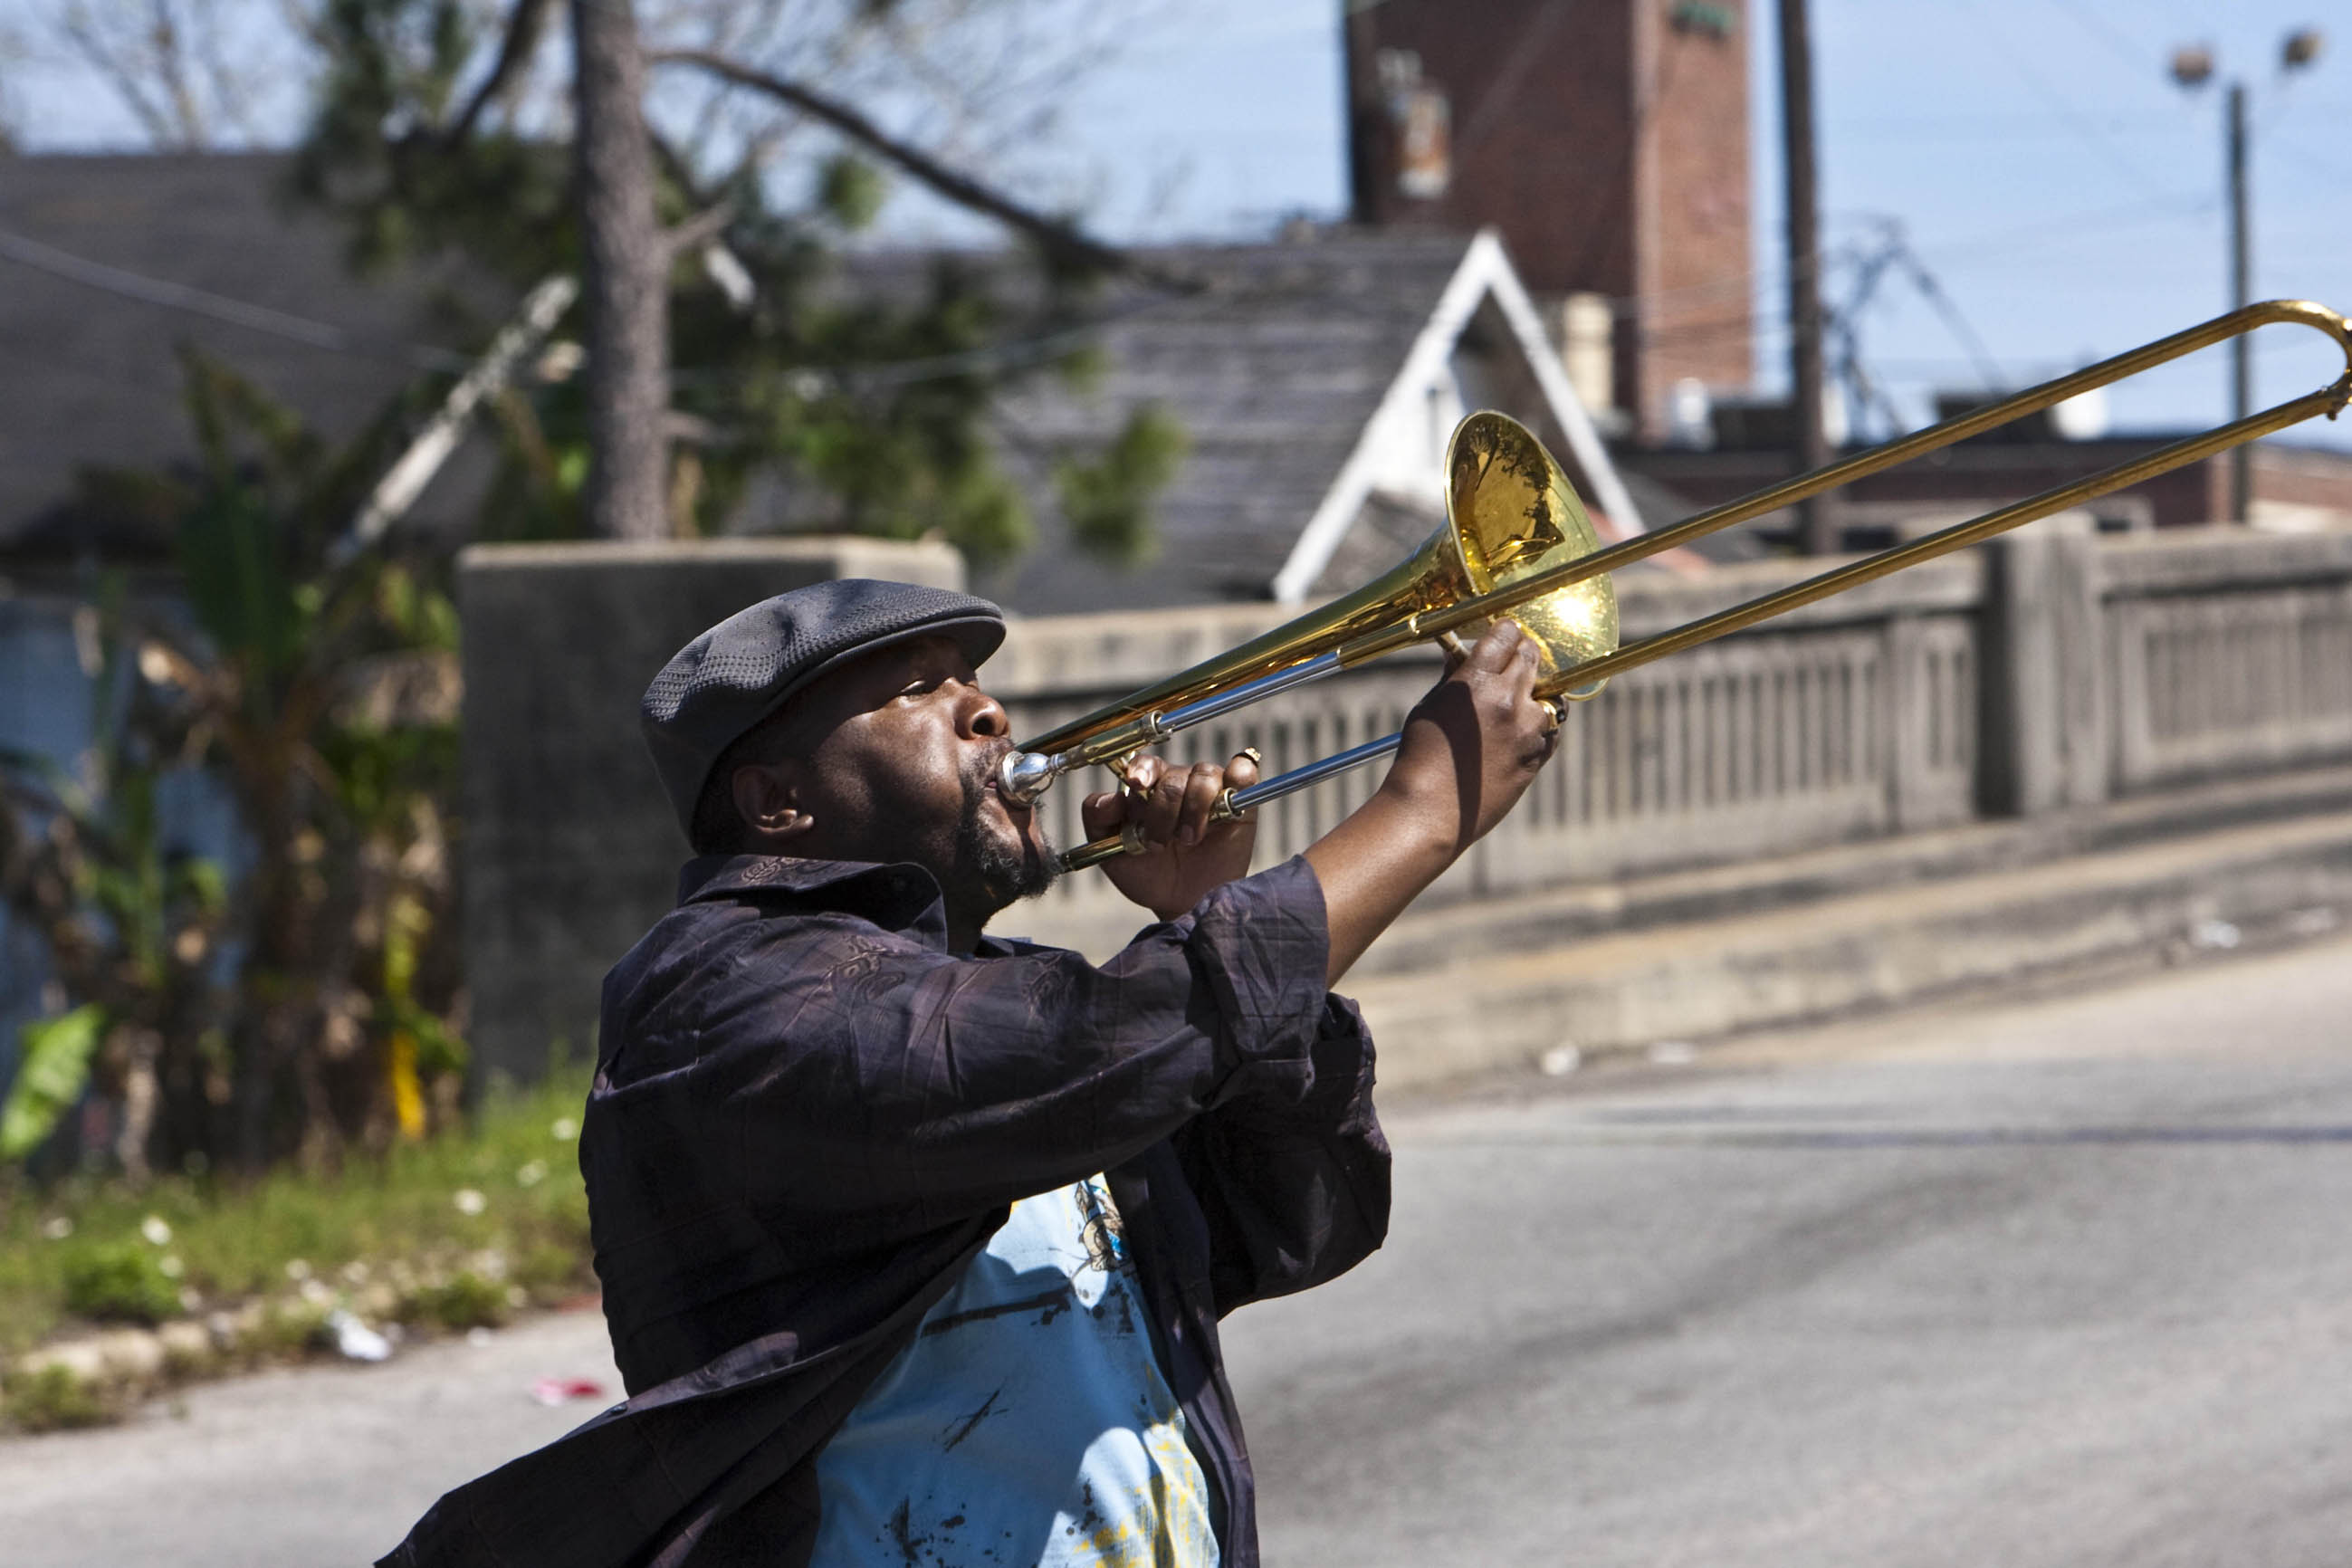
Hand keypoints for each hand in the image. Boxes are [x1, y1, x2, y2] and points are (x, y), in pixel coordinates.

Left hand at [1081, 750, 1261, 920]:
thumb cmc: (1148, 876)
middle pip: (1174, 776)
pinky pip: (1243, 773)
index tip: (1138, 785)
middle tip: (1159, 844)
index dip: (1143, 769)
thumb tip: (1111, 796)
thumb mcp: (1111, 853)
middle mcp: (1180, 783)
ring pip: (1204, 775)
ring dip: (1193, 809)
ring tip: (1188, 840)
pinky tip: (1226, 803)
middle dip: (1163, 811)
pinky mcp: (1240, 804)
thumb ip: (1097, 820)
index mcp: (1149, 788)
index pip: (1146, 764)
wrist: (1182, 906)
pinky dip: (1239, 775)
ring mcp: (1211, 792)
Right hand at [1379, 618, 1558, 857]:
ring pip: (1549, 693)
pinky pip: (1553, 728)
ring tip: (1517, 701)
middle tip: (1514, 657)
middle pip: (1531, 657)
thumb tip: (1459, 654)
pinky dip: (1542, 724)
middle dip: (1521, 653)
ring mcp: (1528, 730)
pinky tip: (1522, 730)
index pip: (1505, 636)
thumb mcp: (1430, 708)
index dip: (1505, 631)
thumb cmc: (1420, 759)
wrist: (1431, 812)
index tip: (1504, 632)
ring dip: (1535, 692)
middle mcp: (1508, 701)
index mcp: (1476, 682)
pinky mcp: (1538, 756)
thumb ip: (1453, 677)